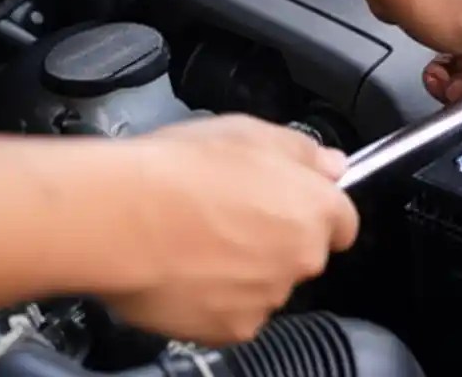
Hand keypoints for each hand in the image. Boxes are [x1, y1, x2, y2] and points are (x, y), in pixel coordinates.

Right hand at [103, 115, 357, 345]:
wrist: (120, 220)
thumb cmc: (180, 170)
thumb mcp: (250, 133)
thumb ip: (302, 152)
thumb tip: (333, 167)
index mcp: (316, 209)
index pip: (342, 221)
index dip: (313, 211)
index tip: (286, 206)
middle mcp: (302, 257)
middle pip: (302, 254)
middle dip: (274, 241)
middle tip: (226, 220)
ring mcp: (269, 297)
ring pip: (266, 286)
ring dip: (244, 272)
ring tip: (195, 245)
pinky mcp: (232, 329)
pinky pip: (232, 316)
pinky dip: (213, 302)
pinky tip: (184, 274)